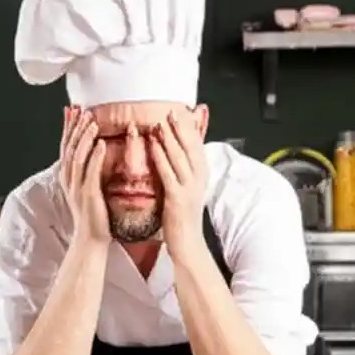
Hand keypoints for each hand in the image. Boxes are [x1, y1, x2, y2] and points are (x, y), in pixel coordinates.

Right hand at [59, 106, 107, 246]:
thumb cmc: (94, 214)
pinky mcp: (88, 194)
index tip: (71, 110)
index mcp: (68, 177)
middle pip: (69, 147)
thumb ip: (87, 171)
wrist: (91, 238)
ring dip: (84, 137)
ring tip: (92, 121)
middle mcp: (69, 179)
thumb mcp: (87, 188)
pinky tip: (102, 143)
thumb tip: (92, 153)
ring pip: (78, 156)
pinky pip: (91, 171)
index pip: (66, 146)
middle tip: (81, 110)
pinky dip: (96, 156)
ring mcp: (77, 186)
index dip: (68, 128)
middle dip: (74, 127)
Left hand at [149, 110, 207, 259]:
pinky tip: (153, 144)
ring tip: (161, 122)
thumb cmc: (182, 218)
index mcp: (201, 176)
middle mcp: (199, 179)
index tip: (180, 114)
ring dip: (170, 138)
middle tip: (170, 111)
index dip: (189, 129)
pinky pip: (168, 172)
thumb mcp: (186, 190)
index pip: (197, 147)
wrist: (188, 243)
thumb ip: (182, 172)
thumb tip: (175, 155)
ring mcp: (190, 188)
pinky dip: (161, 156)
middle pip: (191, 148)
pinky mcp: (178, 197)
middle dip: (181, 129)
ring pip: (180, 157)